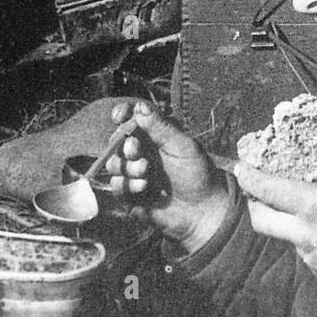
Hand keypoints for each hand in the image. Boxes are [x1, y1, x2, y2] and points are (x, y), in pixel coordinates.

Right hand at [107, 100, 232, 255]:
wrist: (203, 210)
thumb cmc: (198, 174)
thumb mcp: (183, 146)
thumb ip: (161, 127)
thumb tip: (140, 107)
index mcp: (155, 136)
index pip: (131, 119)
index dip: (122, 114)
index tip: (119, 116)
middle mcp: (142, 153)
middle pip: (117, 141)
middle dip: (124, 145)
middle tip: (137, 150)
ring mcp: (134, 174)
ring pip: (113, 164)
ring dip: (127, 167)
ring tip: (146, 172)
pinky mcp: (130, 196)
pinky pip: (116, 186)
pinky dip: (127, 185)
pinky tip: (144, 187)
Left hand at [235, 149, 316, 291]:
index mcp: (312, 207)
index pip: (269, 190)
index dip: (252, 178)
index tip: (241, 170)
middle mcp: (305, 235)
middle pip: (263, 222)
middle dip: (254, 206)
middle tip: (255, 195)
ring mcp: (314, 258)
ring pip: (290, 239)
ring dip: (289, 226)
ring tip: (306, 214)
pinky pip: (310, 255)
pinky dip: (312, 242)